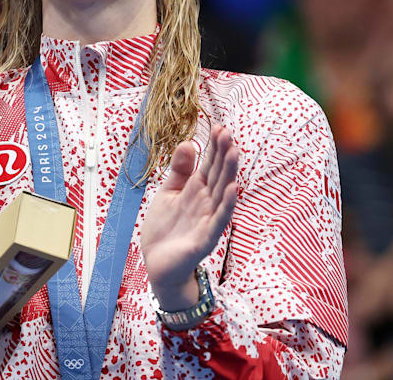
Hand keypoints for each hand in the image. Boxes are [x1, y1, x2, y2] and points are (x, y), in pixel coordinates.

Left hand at [140, 125, 238, 308]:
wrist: (158, 264)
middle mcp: (206, 202)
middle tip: (228, 133)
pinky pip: (218, 220)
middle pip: (218, 175)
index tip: (219, 127)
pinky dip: (226, 206)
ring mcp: (208, 220)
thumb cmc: (165, 229)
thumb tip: (188, 142)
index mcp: (197, 191)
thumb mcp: (168, 193)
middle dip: (223, 155)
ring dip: (229, 174)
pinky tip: (233, 189)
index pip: (209, 165)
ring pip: (222, 194)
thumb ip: (179, 171)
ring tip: (234, 153)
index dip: (214, 148)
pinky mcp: (205, 239)